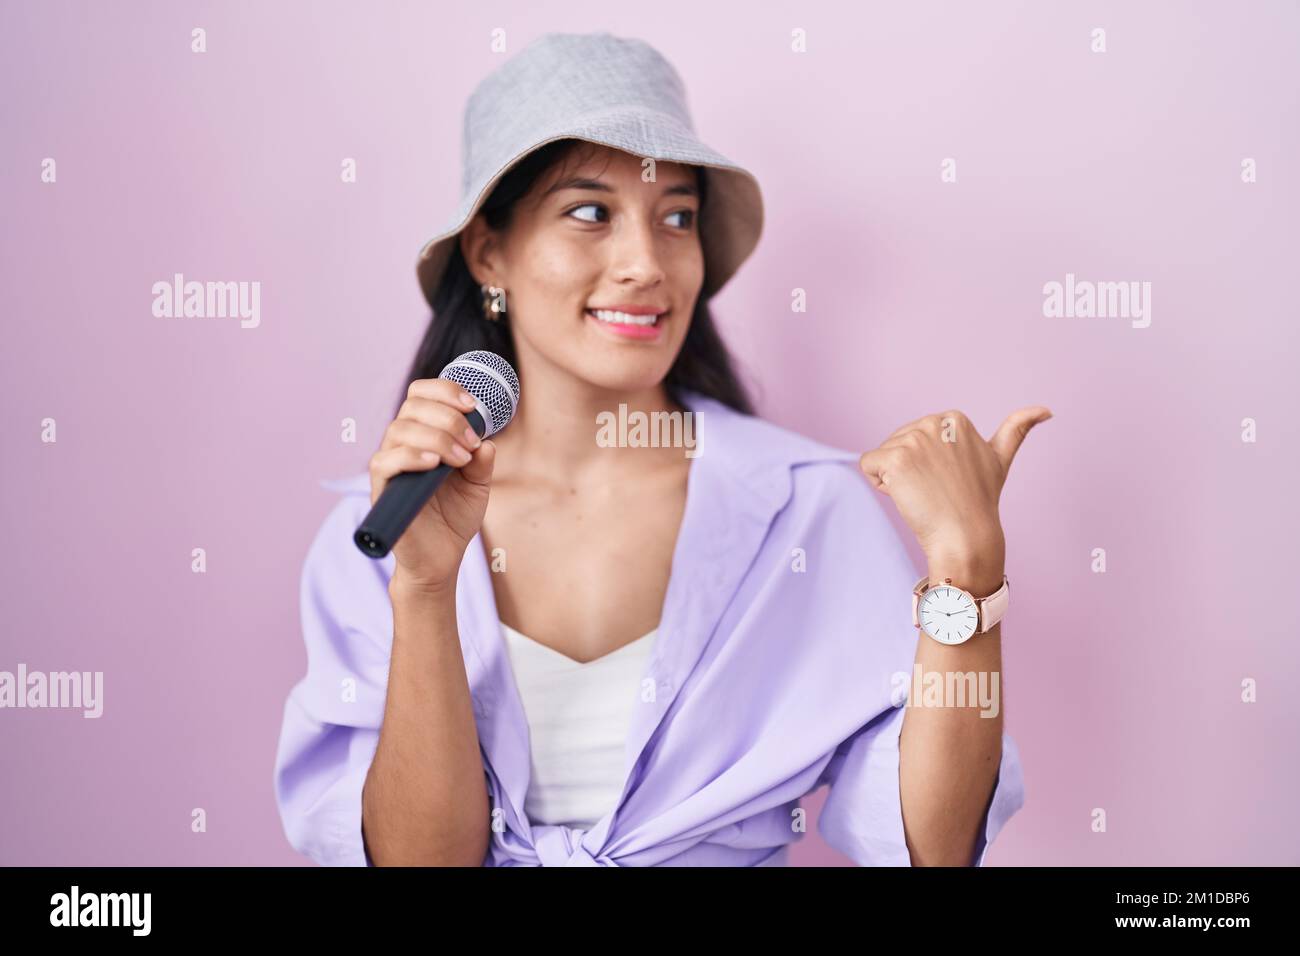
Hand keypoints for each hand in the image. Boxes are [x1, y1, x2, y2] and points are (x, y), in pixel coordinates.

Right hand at [369, 378, 497, 589]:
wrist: (440, 559)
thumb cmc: (454, 518)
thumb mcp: (478, 485)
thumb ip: (482, 462)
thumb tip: (486, 442)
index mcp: (423, 436)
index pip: (422, 394)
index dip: (445, 390)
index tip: (473, 405)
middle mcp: (402, 445)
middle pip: (413, 407)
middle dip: (448, 417)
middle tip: (471, 442)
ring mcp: (390, 466)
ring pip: (400, 430)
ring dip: (437, 437)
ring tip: (460, 460)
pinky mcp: (381, 489)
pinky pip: (385, 461)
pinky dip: (410, 456)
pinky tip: (434, 464)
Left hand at [857, 407, 1051, 580]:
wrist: (966, 536)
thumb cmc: (979, 502)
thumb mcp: (1000, 458)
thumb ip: (1018, 429)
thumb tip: (1046, 409)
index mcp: (954, 418)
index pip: (916, 435)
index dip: (926, 462)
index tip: (948, 479)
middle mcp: (934, 423)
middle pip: (897, 442)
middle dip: (910, 468)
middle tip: (935, 490)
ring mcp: (914, 440)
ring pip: (882, 455)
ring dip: (895, 478)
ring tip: (924, 494)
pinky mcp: (895, 458)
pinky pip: (867, 466)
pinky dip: (879, 484)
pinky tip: (905, 496)